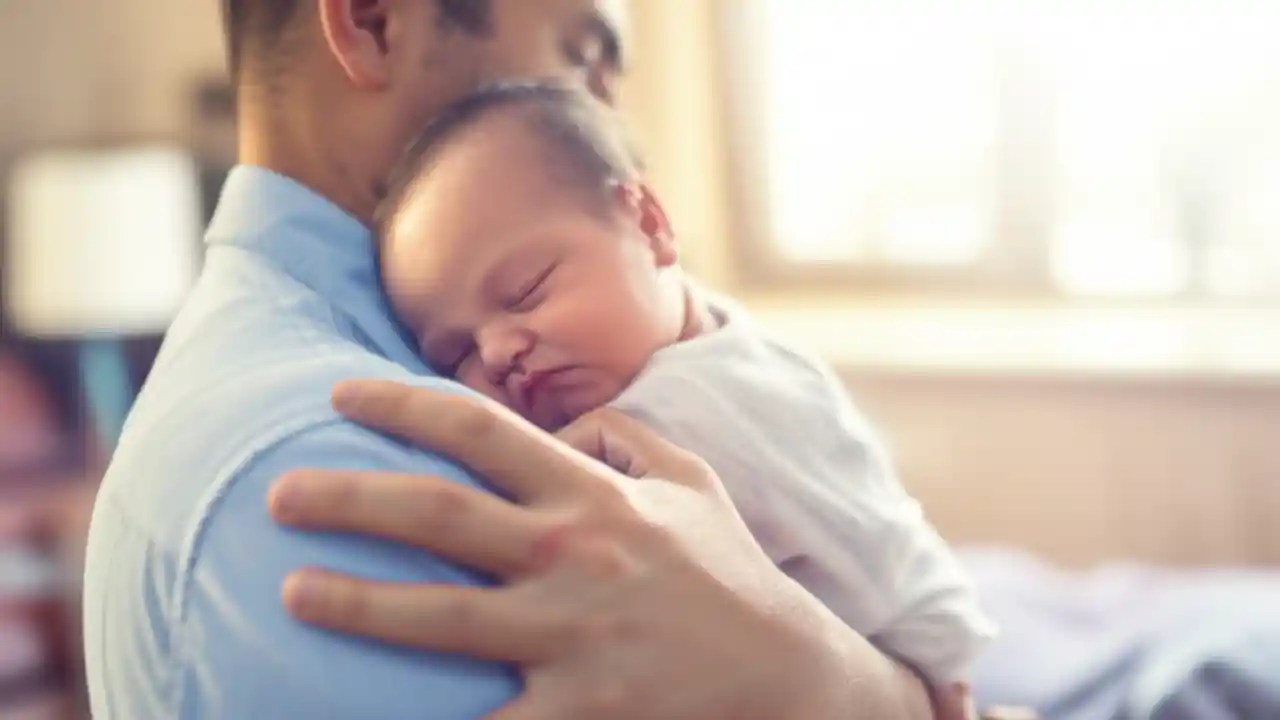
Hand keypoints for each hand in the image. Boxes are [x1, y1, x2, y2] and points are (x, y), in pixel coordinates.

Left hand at [268, 380, 932, 718]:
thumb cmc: (730, 576)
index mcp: (594, 496)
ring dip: (355, 603)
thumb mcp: (693, 484)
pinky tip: (367, 719)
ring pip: (440, 616)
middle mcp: (573, 557)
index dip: (401, 405)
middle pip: (436, 515)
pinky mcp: (577, 713)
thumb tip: (572, 422)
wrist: (789, 678)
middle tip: (277, 494)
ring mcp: (573, 638)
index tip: (339, 396)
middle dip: (347, 499)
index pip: (478, 431)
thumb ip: (629, 439)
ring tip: (292, 593)